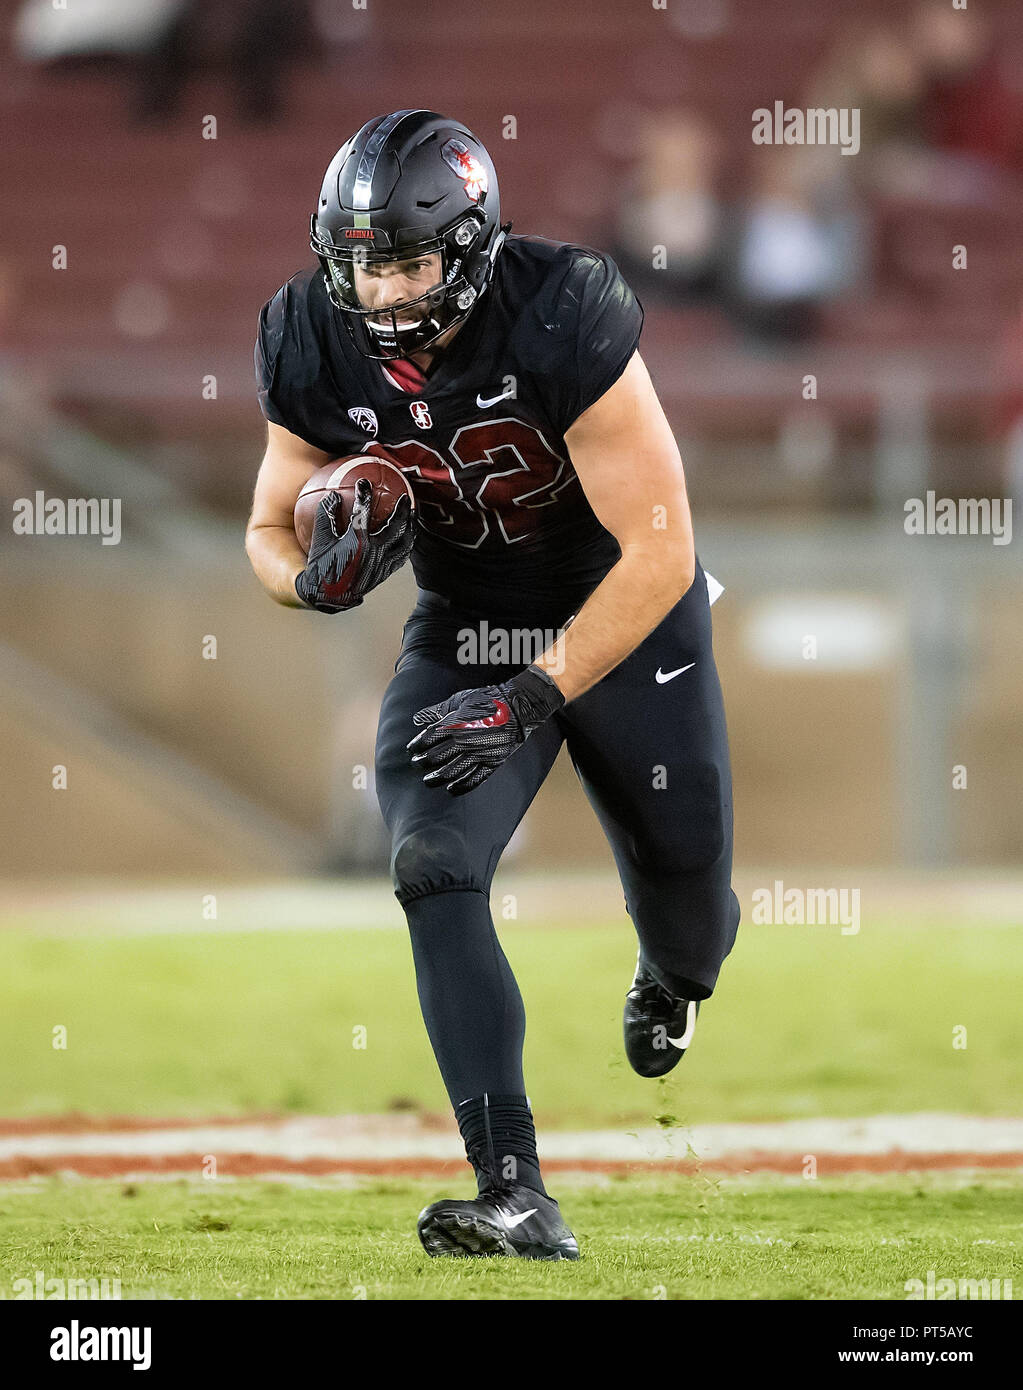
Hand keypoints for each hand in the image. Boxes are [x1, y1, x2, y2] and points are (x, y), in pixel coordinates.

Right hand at [295, 478, 413, 612]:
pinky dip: (405, 546)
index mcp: (356, 542)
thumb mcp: (319, 539)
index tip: (364, 482)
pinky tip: (406, 539)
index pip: (363, 512)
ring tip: (413, 517)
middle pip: (395, 527)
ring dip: (410, 528)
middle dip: (402, 510)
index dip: (364, 495)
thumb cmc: (320, 566)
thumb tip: (333, 495)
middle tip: (405, 497)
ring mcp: (381, 564)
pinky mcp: (384, 574)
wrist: (328, 596)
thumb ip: (326, 515)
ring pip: (403, 543)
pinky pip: (400, 557)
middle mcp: (373, 552)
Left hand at [407, 664, 565, 794]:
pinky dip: (461, 787)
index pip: (429, 739)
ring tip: (428, 780)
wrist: (519, 707)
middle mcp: (465, 740)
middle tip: (416, 765)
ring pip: (452, 772)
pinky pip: (474, 779)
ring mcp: (479, 753)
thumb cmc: (488, 700)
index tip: (411, 750)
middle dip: (423, 763)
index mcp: (455, 724)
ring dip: (437, 778)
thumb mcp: (461, 699)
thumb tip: (417, 719)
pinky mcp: (492, 762)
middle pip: (436, 757)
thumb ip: (438, 710)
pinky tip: (451, 790)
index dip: (417, 746)